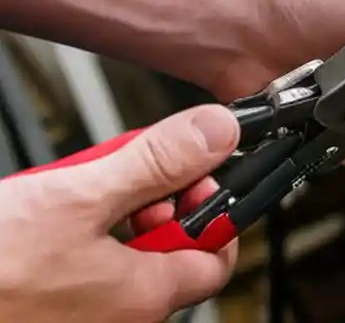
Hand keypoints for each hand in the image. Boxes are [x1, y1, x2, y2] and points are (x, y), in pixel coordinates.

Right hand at [0, 106, 240, 321]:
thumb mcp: (79, 195)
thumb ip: (158, 163)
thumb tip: (217, 134)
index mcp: (144, 297)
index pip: (217, 257)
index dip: (214, 209)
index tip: (196, 173)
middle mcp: (119, 321)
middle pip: (164, 250)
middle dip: (148, 202)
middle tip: (118, 175)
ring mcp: (76, 320)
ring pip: (114, 255)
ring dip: (99, 214)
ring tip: (64, 192)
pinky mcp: (42, 314)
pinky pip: (73, 271)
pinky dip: (65, 236)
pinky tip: (33, 216)